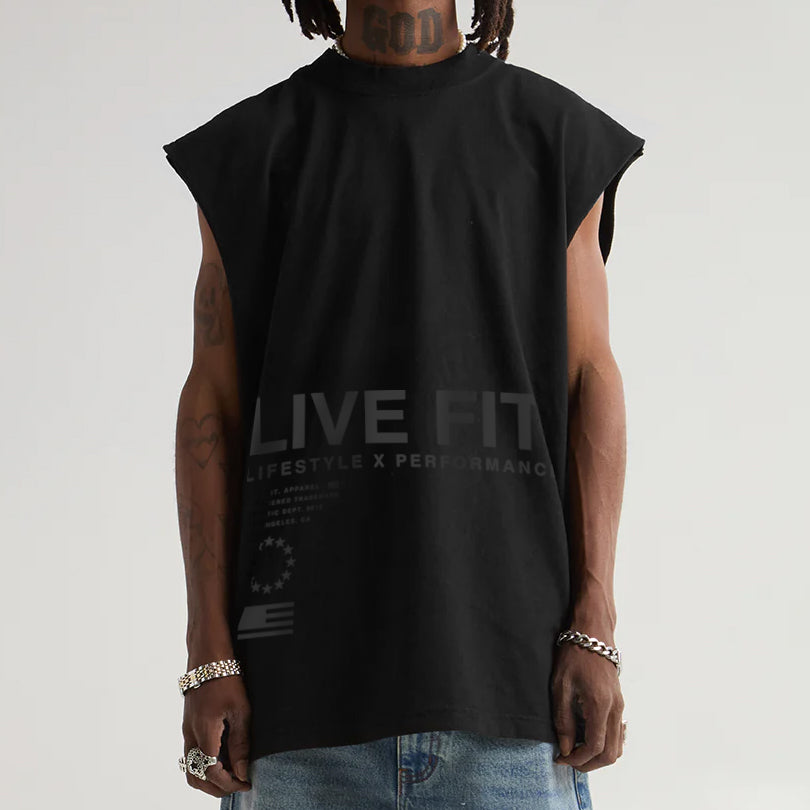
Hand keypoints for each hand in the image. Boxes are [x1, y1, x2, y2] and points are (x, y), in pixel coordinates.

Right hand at [182, 674, 252, 796]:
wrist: (208, 657)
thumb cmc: (226, 678)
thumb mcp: (240, 710)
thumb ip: (240, 743)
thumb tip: (241, 771)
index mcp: (203, 732)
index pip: (212, 772)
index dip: (229, 784)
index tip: (246, 782)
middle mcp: (190, 734)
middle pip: (195, 777)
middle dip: (216, 787)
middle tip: (238, 783)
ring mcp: (186, 730)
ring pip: (190, 767)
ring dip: (208, 778)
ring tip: (231, 774)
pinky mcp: (188, 724)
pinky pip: (191, 754)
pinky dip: (203, 764)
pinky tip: (222, 757)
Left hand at [551, 641, 623, 771]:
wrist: (593, 633)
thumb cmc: (574, 654)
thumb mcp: (561, 685)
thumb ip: (564, 719)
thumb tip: (566, 747)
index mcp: (600, 704)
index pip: (594, 746)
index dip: (577, 759)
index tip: (561, 758)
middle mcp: (615, 708)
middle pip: (611, 753)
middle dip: (589, 763)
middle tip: (569, 759)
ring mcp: (620, 706)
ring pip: (617, 746)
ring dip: (598, 756)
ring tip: (576, 750)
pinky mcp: (619, 703)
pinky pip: (618, 734)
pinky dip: (606, 744)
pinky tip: (588, 737)